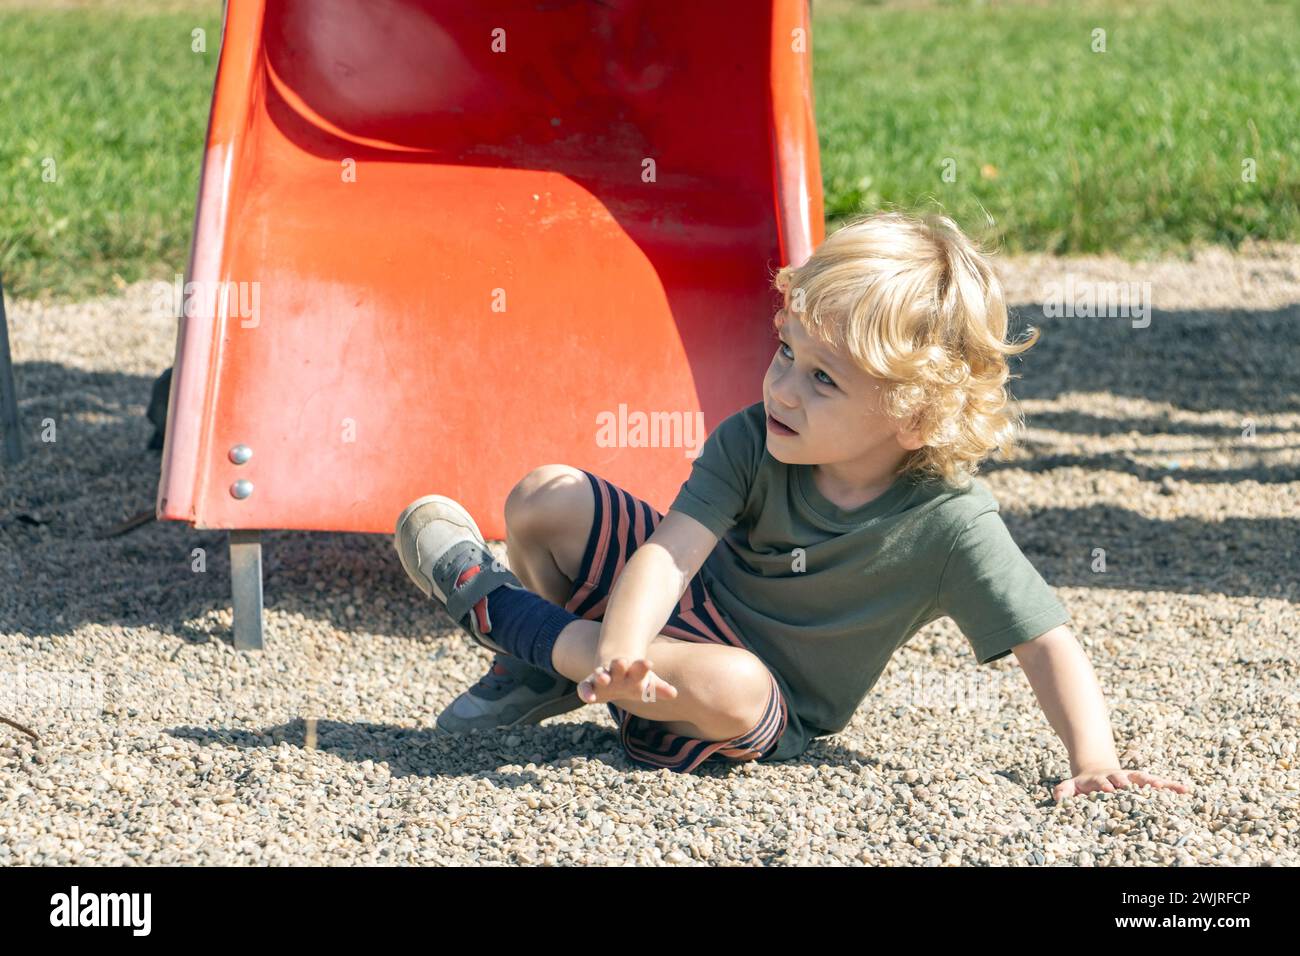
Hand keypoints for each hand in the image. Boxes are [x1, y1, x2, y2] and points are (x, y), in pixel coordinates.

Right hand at [577, 658, 678, 705]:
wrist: (614, 672)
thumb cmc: (634, 680)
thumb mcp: (647, 684)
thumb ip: (659, 689)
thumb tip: (674, 693)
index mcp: (633, 671)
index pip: (639, 668)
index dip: (642, 666)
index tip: (649, 663)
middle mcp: (617, 672)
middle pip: (618, 667)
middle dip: (620, 665)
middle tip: (622, 661)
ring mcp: (602, 677)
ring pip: (601, 674)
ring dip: (602, 675)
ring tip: (603, 678)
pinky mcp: (589, 685)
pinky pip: (584, 687)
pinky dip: (585, 692)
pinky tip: (589, 699)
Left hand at [1053, 767, 1191, 801]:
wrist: (1098, 772)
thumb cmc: (1085, 785)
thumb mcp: (1072, 786)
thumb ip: (1064, 790)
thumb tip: (1057, 798)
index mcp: (1102, 780)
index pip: (1103, 782)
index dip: (1105, 785)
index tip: (1108, 789)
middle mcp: (1119, 778)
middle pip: (1125, 778)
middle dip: (1129, 782)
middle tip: (1135, 786)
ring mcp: (1133, 780)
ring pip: (1145, 779)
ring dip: (1153, 783)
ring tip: (1164, 787)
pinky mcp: (1144, 783)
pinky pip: (1160, 784)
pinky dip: (1172, 787)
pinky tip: (1186, 790)